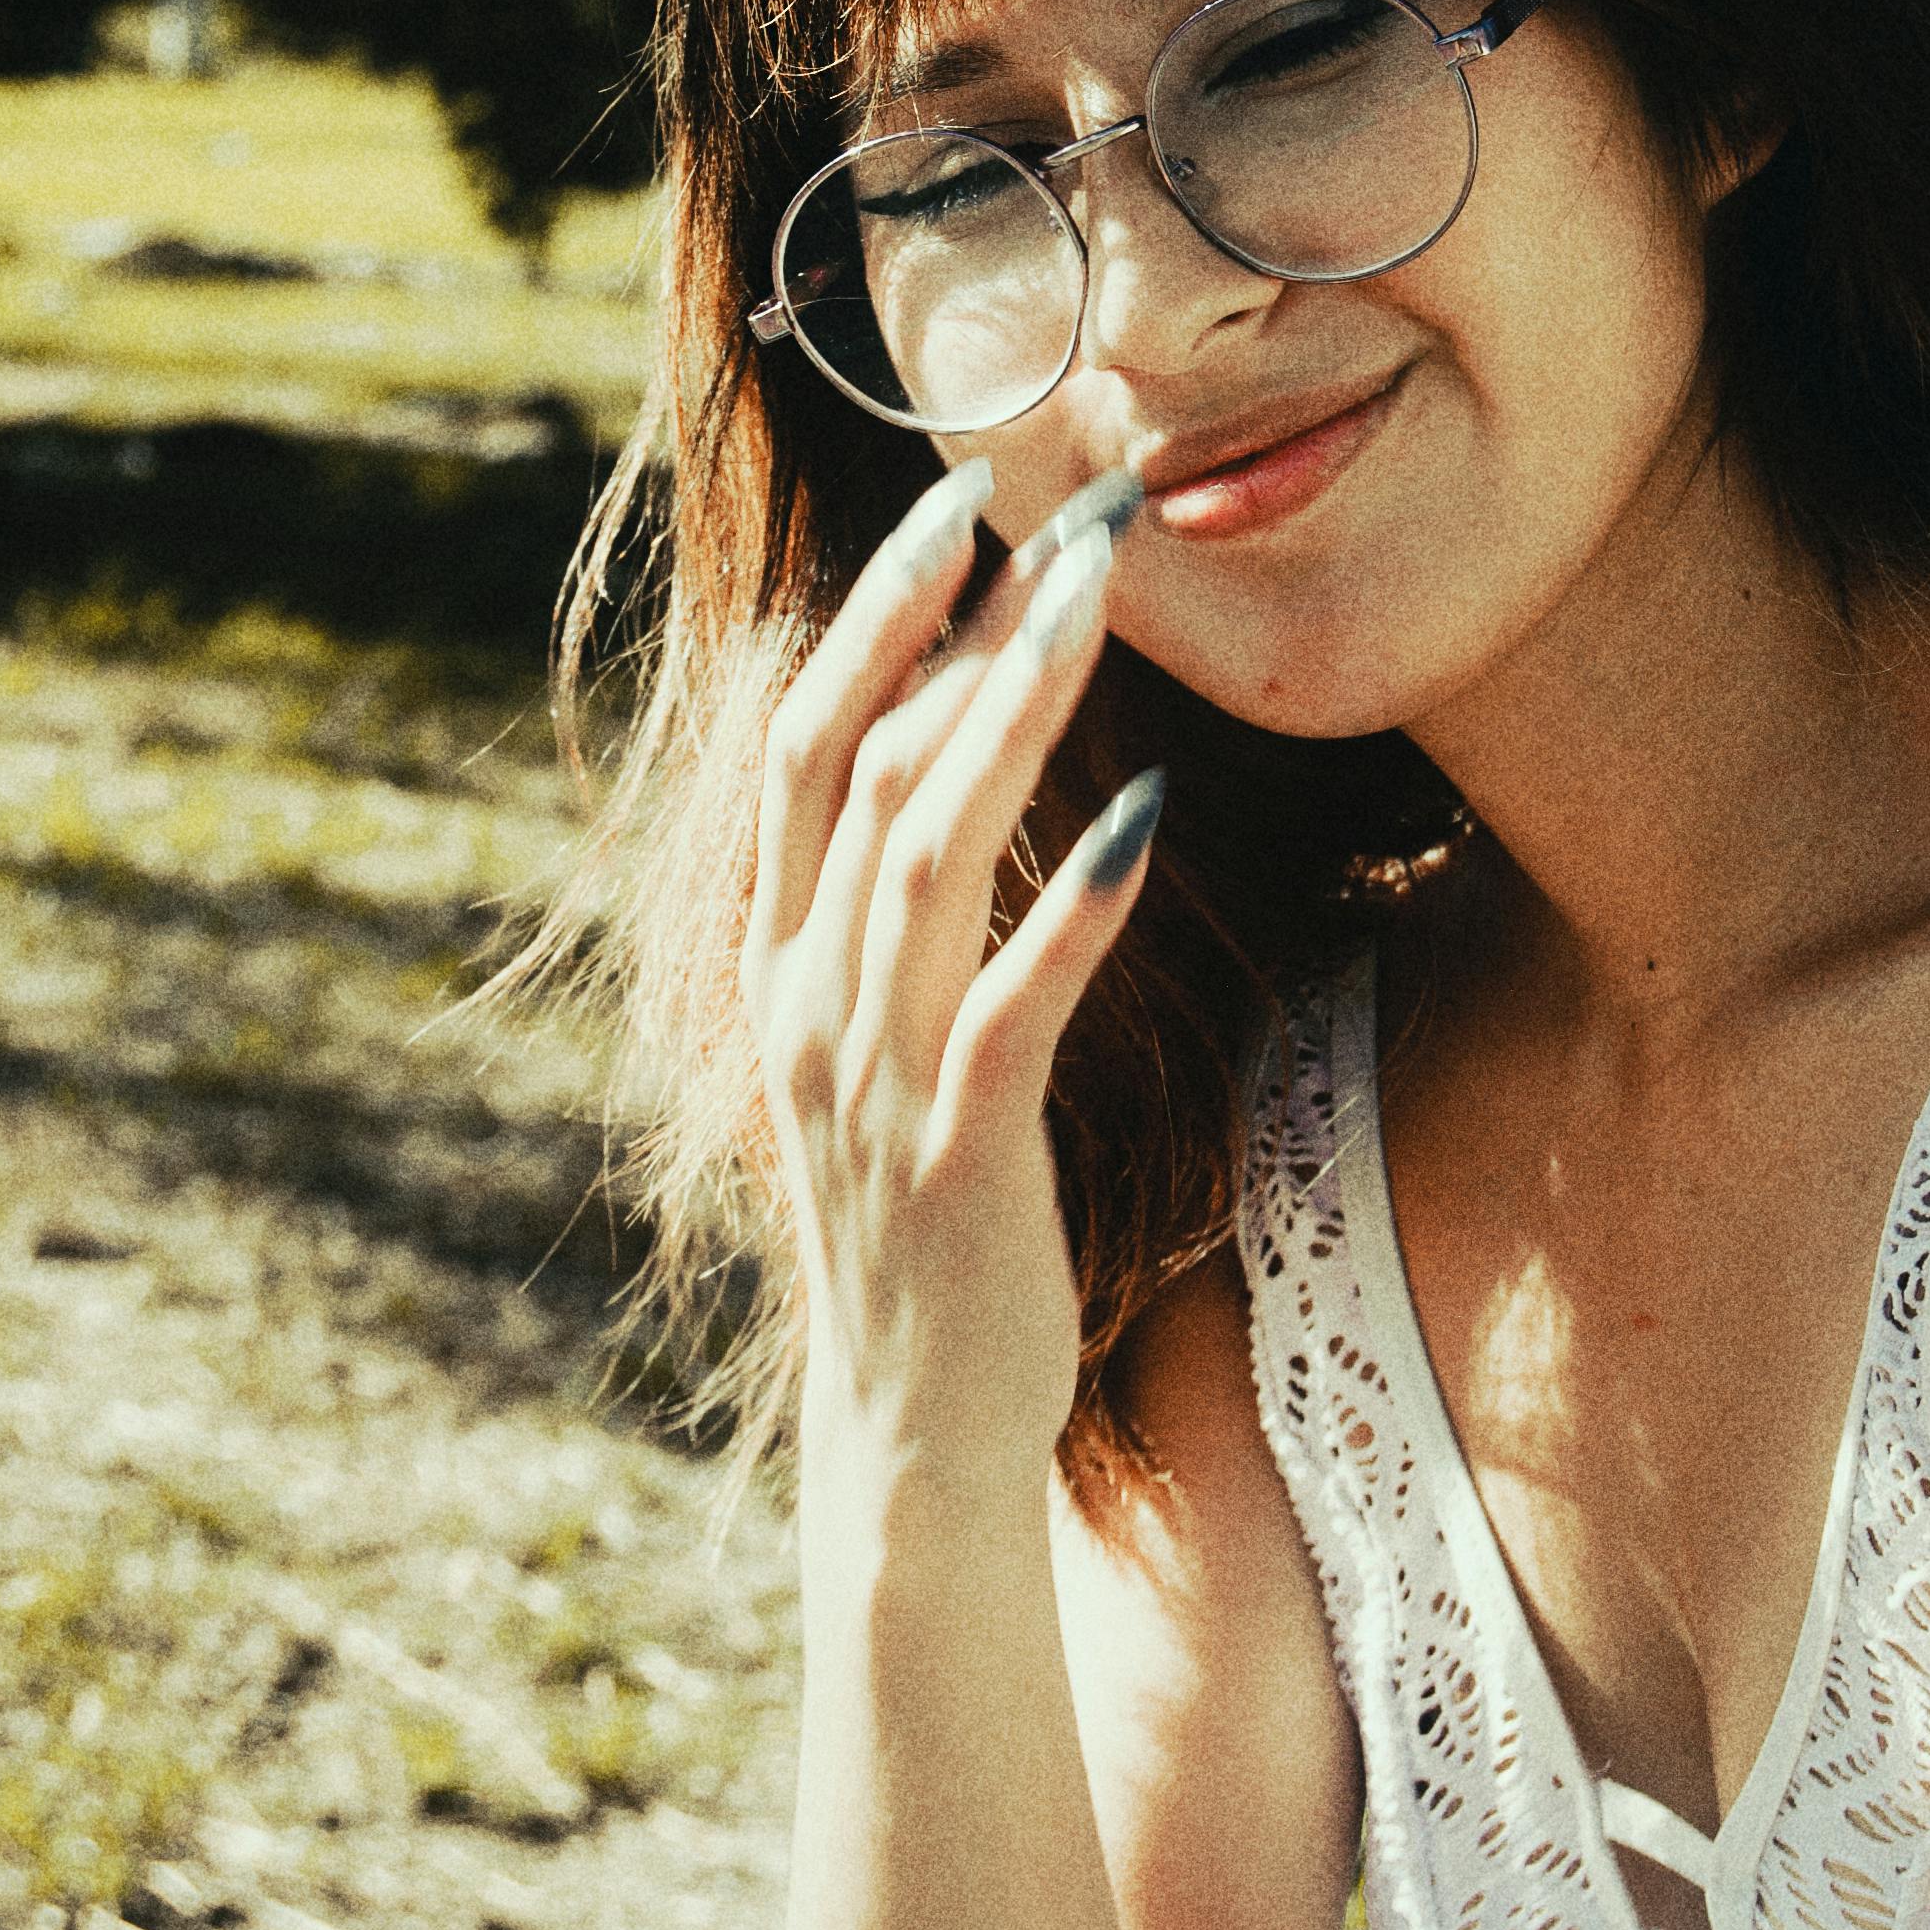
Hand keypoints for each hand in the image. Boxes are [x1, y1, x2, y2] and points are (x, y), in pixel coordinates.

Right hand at [742, 460, 1163, 1493]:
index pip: (808, 745)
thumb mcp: (885, 1038)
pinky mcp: (961, 1156)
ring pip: (928, 854)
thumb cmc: (928, 1206)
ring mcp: (874, 1080)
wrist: (918, 1425)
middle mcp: (810, 1002)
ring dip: (1014, 712)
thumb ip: (897, 904)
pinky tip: (1145, 810)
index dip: (877, 617)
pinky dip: (1072, 901)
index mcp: (784, 961)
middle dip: (957, 623)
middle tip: (1059, 506)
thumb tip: (964, 741)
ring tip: (1096, 599)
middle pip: (864, 765)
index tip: (959, 503)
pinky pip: (1011, 1005)